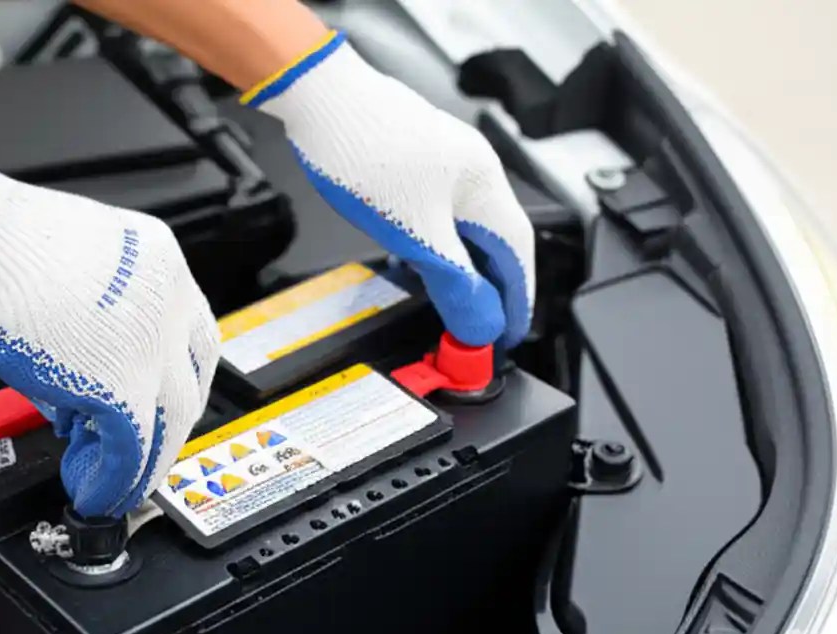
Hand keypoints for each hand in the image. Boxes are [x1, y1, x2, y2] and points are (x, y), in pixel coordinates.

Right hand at [0, 156, 220, 517]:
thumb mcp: (59, 279)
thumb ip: (81, 330)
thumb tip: (65, 388)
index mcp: (155, 261)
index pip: (188, 336)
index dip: (168, 381)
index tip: (150, 408)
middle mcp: (166, 296)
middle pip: (188, 382)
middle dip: (160, 428)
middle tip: (132, 457)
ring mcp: (150, 341)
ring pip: (169, 420)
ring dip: (138, 463)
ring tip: (104, 482)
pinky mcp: (122, 384)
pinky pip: (131, 448)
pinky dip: (114, 480)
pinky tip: (93, 492)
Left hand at [245, 32, 534, 347]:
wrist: (317, 96)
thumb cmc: (365, 149)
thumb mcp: (416, 234)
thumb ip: (455, 281)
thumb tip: (483, 321)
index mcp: (484, 186)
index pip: (519, 254)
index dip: (517, 300)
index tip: (509, 335)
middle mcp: (470, 170)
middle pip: (494, 240)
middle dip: (491, 287)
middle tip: (480, 326)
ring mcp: (439, 162)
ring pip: (462, 227)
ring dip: (461, 267)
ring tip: (451, 302)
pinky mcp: (408, 160)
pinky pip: (433, 213)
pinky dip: (433, 244)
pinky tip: (413, 258)